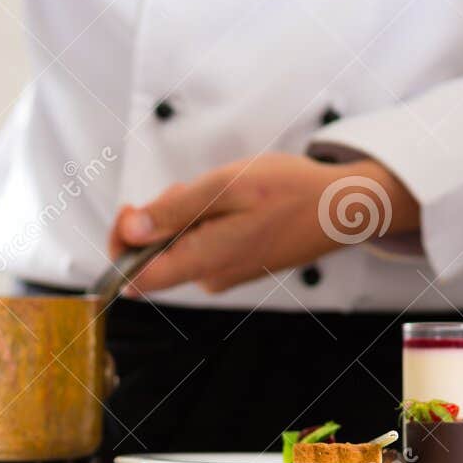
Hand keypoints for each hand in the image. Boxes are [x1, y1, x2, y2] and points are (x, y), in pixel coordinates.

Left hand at [111, 154, 419, 294]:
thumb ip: (174, 211)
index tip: (132, 208)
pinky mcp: (238, 265)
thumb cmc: (291, 191)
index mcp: (204, 261)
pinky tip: (235, 203)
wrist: (342, 208)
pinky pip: (204, 244)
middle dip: (161, 217)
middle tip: (192, 187)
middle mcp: (210, 276)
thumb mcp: (227, 186)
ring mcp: (226, 273)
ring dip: (187, 215)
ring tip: (223, 191)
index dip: (120, 243)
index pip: (133, 277)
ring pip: (181, 245)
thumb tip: (128, 231)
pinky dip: (207, 221)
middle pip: (156, 254)